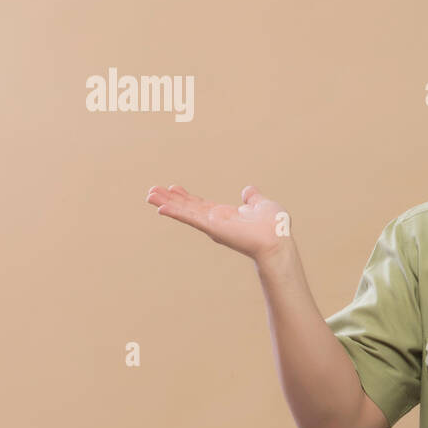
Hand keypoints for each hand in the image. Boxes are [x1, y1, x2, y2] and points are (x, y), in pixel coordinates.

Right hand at [145, 184, 289, 261]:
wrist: (277, 239)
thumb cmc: (274, 226)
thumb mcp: (262, 204)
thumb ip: (253, 198)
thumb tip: (248, 190)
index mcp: (225, 214)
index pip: (200, 204)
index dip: (186, 197)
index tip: (172, 188)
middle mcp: (215, 220)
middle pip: (188, 208)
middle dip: (170, 200)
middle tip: (152, 191)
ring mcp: (212, 224)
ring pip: (185, 212)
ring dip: (167, 204)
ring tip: (149, 196)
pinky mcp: (213, 228)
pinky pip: (191, 219)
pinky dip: (176, 213)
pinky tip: (161, 209)